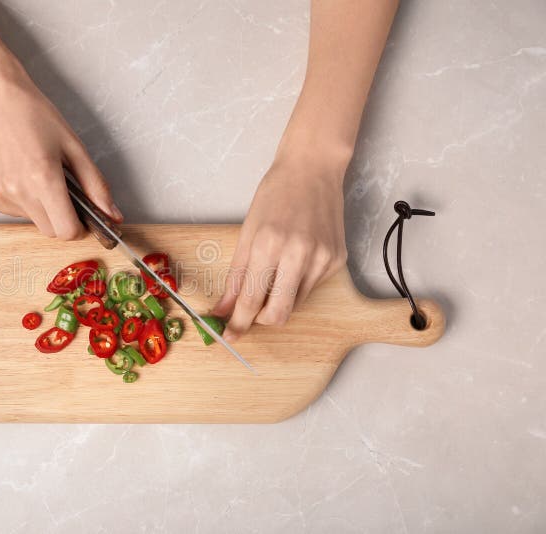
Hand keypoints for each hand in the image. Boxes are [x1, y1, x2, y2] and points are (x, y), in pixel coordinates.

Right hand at [0, 59, 121, 237]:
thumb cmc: (33, 114)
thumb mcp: (74, 146)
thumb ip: (95, 185)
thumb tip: (112, 214)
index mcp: (42, 179)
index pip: (66, 231)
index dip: (78, 226)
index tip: (80, 214)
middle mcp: (15, 191)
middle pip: (49, 229)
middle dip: (59, 215)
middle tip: (57, 186)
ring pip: (29, 219)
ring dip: (37, 205)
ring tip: (31, 171)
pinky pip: (7, 211)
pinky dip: (16, 199)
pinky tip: (13, 172)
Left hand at [213, 146, 347, 340]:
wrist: (312, 170)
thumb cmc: (275, 195)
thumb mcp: (247, 233)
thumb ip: (236, 277)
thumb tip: (224, 309)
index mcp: (269, 245)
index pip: (252, 300)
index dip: (239, 323)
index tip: (230, 337)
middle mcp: (299, 255)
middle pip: (279, 314)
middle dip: (261, 321)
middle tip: (250, 312)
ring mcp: (323, 259)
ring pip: (295, 303)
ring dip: (279, 298)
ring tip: (275, 270)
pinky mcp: (337, 260)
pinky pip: (311, 288)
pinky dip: (297, 284)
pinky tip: (295, 259)